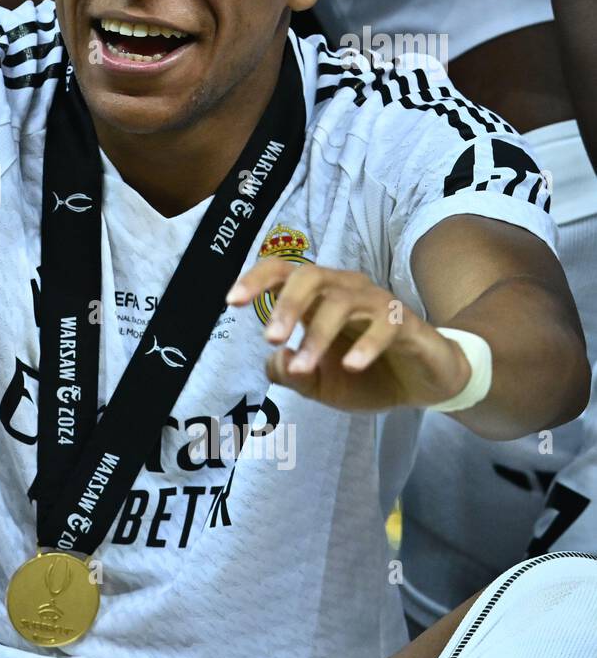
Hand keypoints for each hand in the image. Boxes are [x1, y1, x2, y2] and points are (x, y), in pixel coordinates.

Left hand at [226, 260, 471, 410]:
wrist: (424, 385)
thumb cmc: (365, 376)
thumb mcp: (319, 385)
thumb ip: (291, 374)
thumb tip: (275, 359)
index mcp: (317, 300)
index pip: (283, 273)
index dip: (256, 280)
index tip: (232, 301)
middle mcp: (344, 291)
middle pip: (310, 276)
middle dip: (286, 304)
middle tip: (271, 337)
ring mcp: (376, 304)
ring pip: (341, 302)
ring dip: (318, 335)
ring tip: (303, 367)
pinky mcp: (405, 323)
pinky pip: (384, 326)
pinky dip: (365, 345)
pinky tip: (351, 366)